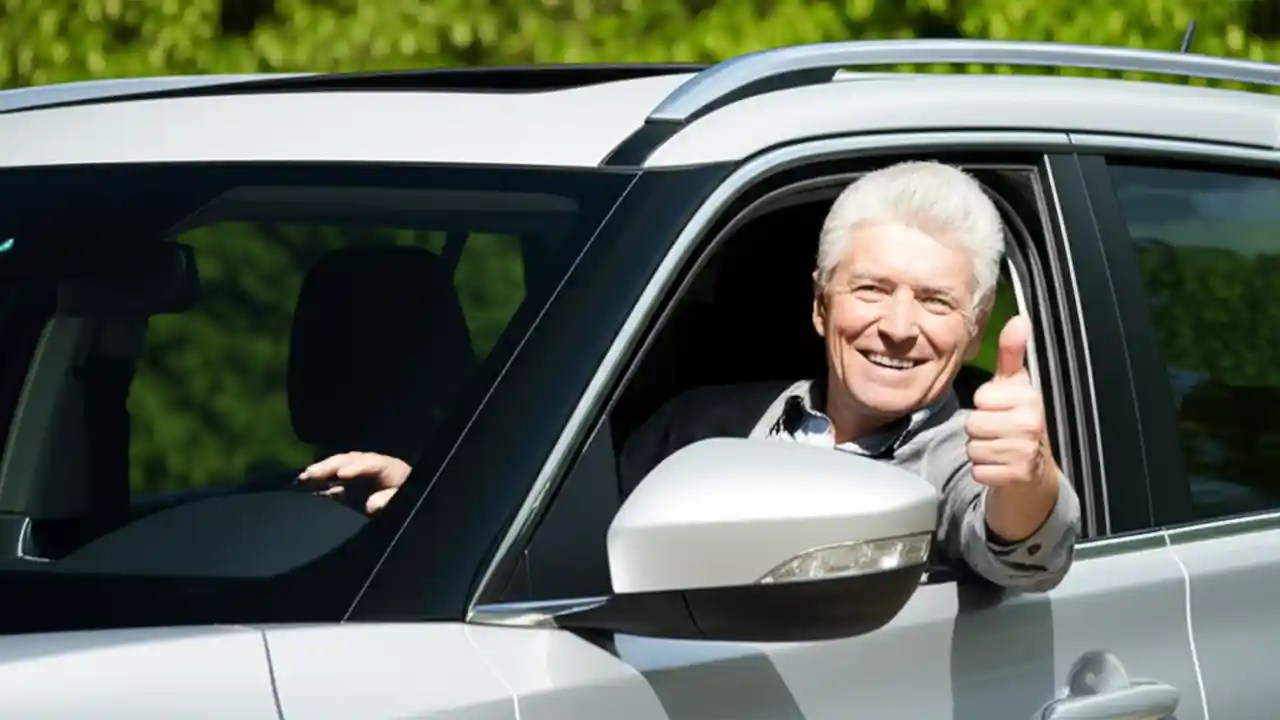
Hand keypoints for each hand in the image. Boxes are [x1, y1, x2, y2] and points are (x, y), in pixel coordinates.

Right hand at [298, 451, 410, 514]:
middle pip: (350, 460)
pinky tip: (305, 487)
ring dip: (321, 472)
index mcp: (390, 468)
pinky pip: (334, 483)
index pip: (372, 463)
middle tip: (311, 473)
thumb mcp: (406, 501)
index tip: (342, 473)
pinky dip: (320, 484)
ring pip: (339, 467)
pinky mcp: (351, 489)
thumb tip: (373, 504)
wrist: (411, 504)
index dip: (357, 467)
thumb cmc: (410, 501)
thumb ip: (390, 501)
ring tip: (303, 478)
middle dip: (330, 466)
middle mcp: (373, 467)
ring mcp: (361, 476)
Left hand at [964, 315, 1060, 542]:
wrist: (1037, 470)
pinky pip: (978, 470)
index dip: (985, 404)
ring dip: (981, 451)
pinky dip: (985, 471)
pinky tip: (1001, 466)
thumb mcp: (1015, 385)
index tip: (1002, 409)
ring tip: (1001, 448)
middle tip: (1000, 432)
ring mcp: (1025, 451)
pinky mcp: (1017, 476)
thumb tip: (1019, 319)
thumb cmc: (1019, 420)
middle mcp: (1031, 423)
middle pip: (973, 423)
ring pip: (973, 447)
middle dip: (980, 430)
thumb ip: (1012, 352)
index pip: (981, 397)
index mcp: (1029, 397)